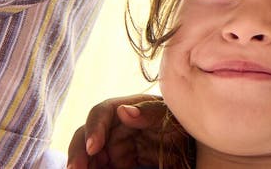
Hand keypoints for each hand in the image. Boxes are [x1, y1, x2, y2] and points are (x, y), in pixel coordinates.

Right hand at [67, 95, 183, 168]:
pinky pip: (100, 167)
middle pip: (87, 136)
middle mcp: (115, 126)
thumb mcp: (171, 115)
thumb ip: (149, 113)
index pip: (101, 112)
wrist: (192, 146)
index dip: (94, 128)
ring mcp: (115, 147)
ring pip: (89, 155)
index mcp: (126, 108)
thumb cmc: (183, 123)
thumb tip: (123, 111)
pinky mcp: (119, 163)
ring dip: (82, 164)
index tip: (92, 147)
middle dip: (79, 152)